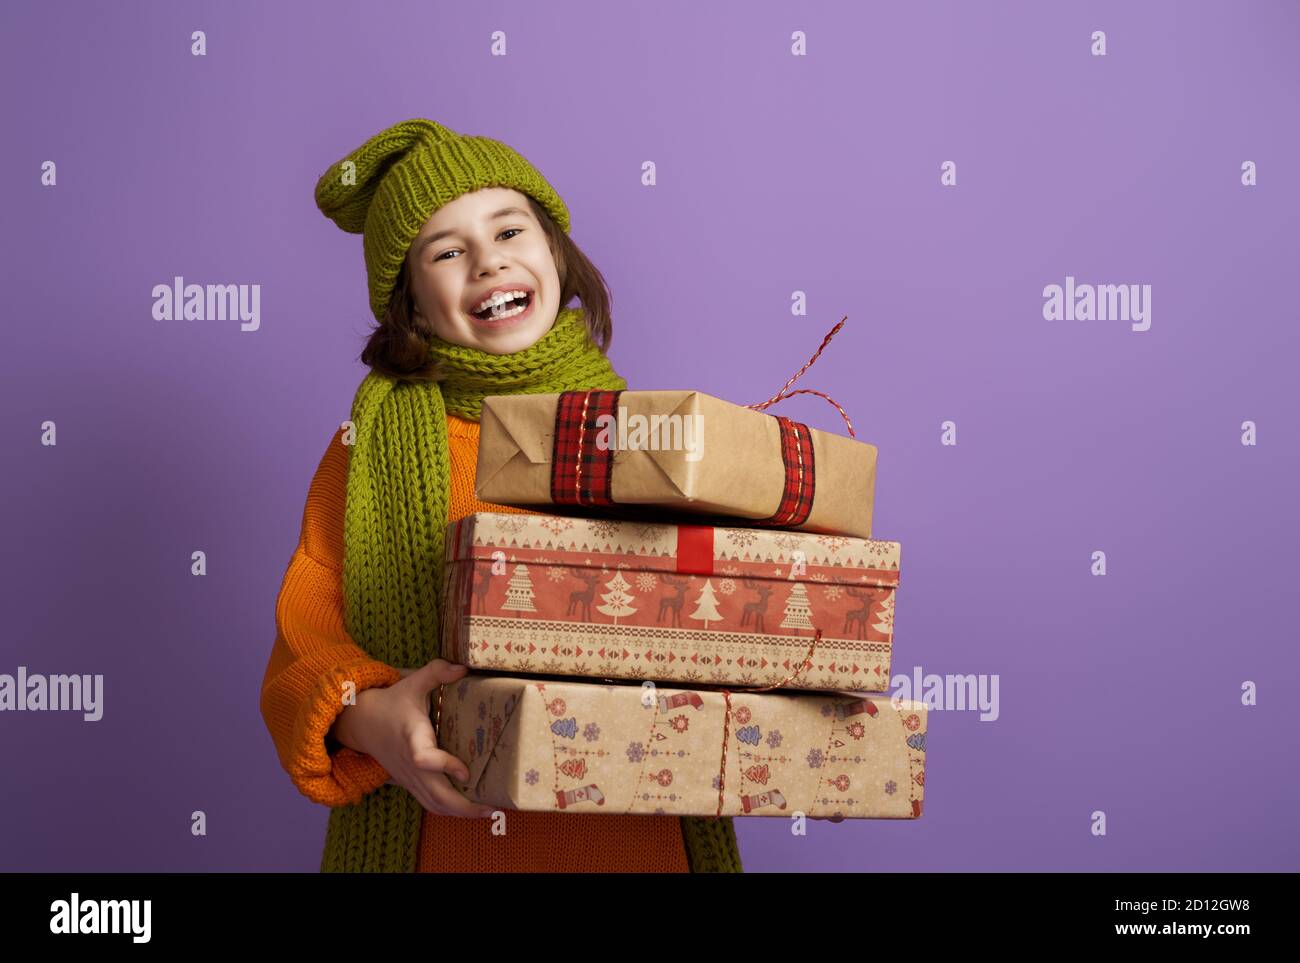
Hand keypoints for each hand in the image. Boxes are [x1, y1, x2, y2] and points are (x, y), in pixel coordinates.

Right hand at [334, 658, 493, 818]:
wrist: (362, 723)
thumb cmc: (393, 701)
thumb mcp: (413, 682)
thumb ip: (437, 672)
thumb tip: (464, 668)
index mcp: (411, 737)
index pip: (424, 759)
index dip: (444, 766)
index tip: (466, 772)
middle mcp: (410, 762)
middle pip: (434, 794)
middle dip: (463, 805)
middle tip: (492, 807)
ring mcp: (409, 777)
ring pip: (433, 804)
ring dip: (460, 813)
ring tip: (488, 812)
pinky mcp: (410, 783)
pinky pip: (429, 803)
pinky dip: (449, 811)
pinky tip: (470, 810)